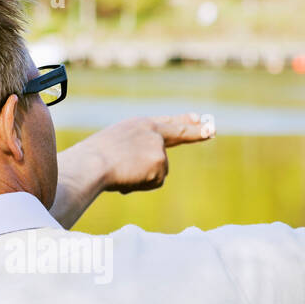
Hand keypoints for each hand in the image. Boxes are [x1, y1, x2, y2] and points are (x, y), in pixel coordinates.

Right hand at [80, 113, 214, 192]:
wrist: (91, 164)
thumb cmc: (92, 159)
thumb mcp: (113, 147)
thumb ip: (135, 151)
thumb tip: (151, 171)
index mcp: (138, 124)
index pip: (166, 121)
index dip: (181, 120)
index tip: (196, 118)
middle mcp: (152, 131)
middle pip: (180, 133)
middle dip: (198, 132)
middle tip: (212, 130)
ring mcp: (157, 147)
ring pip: (158, 171)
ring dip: (142, 178)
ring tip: (122, 173)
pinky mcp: (160, 163)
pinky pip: (154, 182)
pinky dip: (141, 185)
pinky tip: (127, 178)